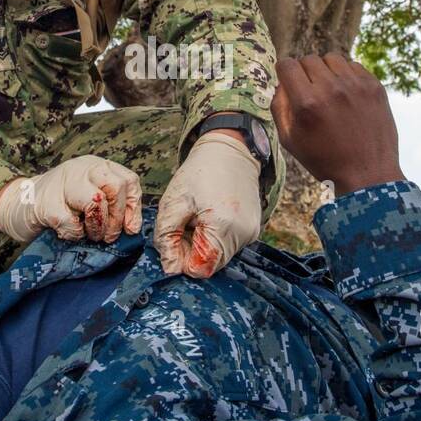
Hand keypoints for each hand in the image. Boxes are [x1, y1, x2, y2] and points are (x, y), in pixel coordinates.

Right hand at [0, 155, 141, 243]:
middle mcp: (81, 168)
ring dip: (97, 227)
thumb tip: (133, 228)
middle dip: (116, 217)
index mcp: (96, 166)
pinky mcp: (46, 201)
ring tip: (91, 236)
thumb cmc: (60, 205)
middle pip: (115, 187)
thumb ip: (110, 206)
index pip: (128, 180)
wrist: (17, 204)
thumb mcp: (88, 197)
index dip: (133, 207)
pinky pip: (71, 221)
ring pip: (95, 201)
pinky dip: (74, 234)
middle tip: (109, 236)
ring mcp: (62, 181)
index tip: (131, 229)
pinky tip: (70, 234)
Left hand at [154, 131, 261, 278]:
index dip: (181, 259)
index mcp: (223, 225)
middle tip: (184, 223)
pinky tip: (210, 216)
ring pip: (219, 257)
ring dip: (204, 244)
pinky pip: (229, 246)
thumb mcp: (173, 202)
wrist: (230, 151)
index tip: (174, 238)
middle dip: (192, 251)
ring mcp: (251, 233)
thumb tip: (169, 269)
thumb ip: (166, 237)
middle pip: (211, 265)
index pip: (200, 268)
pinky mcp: (253, 230)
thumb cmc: (199, 173)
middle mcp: (243, 234)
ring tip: (198, 217)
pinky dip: (215, 238)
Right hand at [270, 53, 401, 195]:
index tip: (289, 81)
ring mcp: (355, 85)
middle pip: (308, 59)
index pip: (287, 65)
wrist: (367, 173)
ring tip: (329, 90)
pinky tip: (346, 94)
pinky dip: (346, 75)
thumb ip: (279, 107)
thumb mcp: (289, 140)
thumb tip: (281, 83)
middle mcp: (331, 88)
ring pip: (331, 58)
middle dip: (304, 72)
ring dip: (325, 70)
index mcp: (307, 103)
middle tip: (310, 92)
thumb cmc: (324, 160)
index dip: (284, 72)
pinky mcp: (374, 86)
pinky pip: (353, 65)